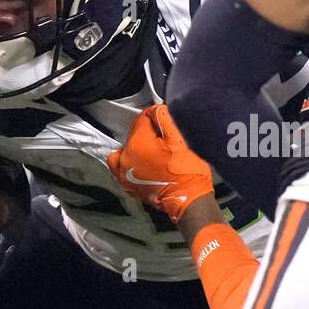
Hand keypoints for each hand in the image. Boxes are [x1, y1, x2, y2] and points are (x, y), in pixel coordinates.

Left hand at [107, 104, 214, 222]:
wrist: (187, 200)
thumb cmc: (186, 171)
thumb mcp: (179, 141)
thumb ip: (164, 120)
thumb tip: (157, 109)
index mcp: (137, 143)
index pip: (141, 119)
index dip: (154, 116)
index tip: (165, 121)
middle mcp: (125, 157)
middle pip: (133, 134)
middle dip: (146, 133)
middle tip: (163, 140)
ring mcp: (123, 173)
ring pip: (124, 150)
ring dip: (136, 148)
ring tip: (151, 152)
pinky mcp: (127, 185)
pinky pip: (121, 167)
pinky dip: (130, 163)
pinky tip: (144, 165)